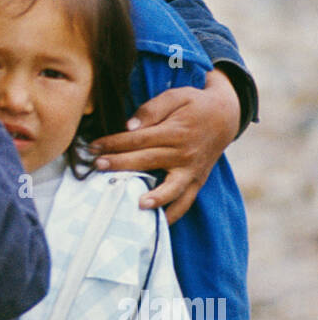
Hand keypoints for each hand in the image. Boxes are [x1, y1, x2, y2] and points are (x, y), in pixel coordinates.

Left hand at [89, 70, 240, 223]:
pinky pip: (186, 202)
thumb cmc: (195, 104)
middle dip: (120, 164)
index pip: (139, 139)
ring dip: (154, 197)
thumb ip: (152, 109)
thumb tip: (130, 126)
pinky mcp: (197, 181)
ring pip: (170, 187)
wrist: (226, 117)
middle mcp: (184, 154)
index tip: (94, 146)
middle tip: (97, 166)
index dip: (114, 142)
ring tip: (137, 204)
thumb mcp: (176, 96)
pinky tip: (158, 224)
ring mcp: (192, 171)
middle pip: (147, 161)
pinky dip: (173, 214)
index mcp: (176, 132)